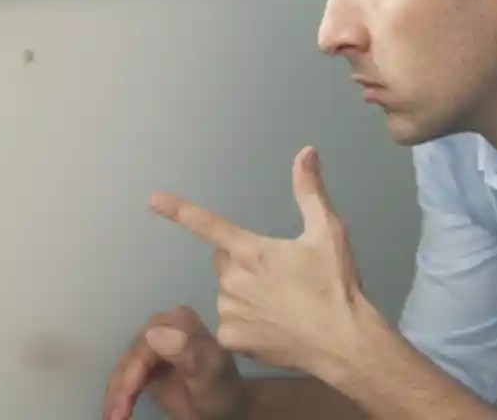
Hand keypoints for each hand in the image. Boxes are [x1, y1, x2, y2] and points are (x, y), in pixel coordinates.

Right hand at [103, 306, 248, 419]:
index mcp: (180, 322)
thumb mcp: (210, 375)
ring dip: (115, 396)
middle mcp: (163, 326)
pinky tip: (113, 414)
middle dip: (121, 389)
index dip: (133, 371)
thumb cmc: (223, 393)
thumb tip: (154, 333)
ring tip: (112, 419)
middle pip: (131, 357)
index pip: (145, 344)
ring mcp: (152, 344)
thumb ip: (188, 354)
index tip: (127, 398)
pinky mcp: (145, 362)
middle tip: (115, 417)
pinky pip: (125, 378)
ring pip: (123, 370)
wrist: (229, 408)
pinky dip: (117, 397)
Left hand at [149, 147, 365, 380]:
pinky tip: (273, 327)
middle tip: (279, 275)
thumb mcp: (328, 232)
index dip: (178, 210)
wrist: (344, 343)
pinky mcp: (230, 338)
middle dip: (243, 263)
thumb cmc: (336, 285)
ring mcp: (229, 310)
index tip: (152, 199)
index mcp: (251, 250)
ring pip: (228, 293)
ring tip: (281, 305)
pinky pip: (229, 323)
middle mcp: (233, 279)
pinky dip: (246, 324)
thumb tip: (306, 151)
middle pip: (225, 261)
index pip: (208, 224)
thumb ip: (310, 191)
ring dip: (245, 294)